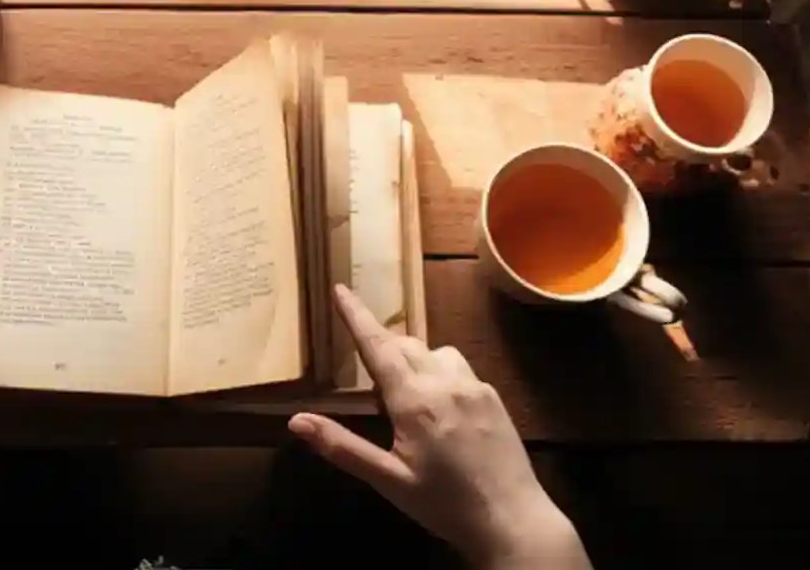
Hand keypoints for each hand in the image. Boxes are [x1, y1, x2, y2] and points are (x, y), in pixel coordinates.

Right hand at [289, 285, 588, 568]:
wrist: (513, 520)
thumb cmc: (445, 504)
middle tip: (369, 377)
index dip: (356, 315)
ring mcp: (475, 387)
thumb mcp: (388, 480)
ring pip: (436, 351)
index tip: (340, 288)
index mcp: (415, 400)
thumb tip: (296, 421)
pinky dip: (440, 373)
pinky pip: (459, 368)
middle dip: (383, 347)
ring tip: (406, 393)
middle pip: (406, 344)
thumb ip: (342, 447)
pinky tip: (440, 408)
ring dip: (414, 358)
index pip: (378, 345)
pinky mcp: (494, 398)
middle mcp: (445, 382)